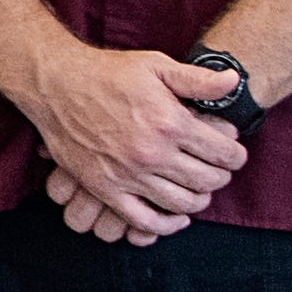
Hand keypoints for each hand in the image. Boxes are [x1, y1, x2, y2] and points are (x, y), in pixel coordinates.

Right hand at [26, 46, 247, 238]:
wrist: (56, 86)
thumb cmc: (107, 73)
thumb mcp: (156, 66)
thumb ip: (197, 79)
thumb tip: (234, 81)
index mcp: (170, 122)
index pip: (223, 152)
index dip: (236, 155)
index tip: (234, 153)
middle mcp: (152, 153)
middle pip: (208, 181)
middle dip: (222, 177)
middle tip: (219, 170)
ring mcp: (128, 175)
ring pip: (182, 204)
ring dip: (200, 200)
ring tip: (200, 189)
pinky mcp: (106, 189)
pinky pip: (145, 221)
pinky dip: (167, 225)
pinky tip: (176, 216)